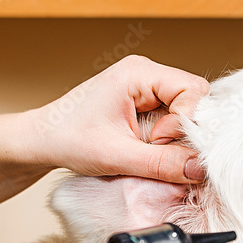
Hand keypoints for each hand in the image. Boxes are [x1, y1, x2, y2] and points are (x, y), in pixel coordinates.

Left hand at [28, 55, 209, 182]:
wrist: (42, 141)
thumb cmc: (67, 139)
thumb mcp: (117, 156)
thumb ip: (162, 163)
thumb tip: (201, 170)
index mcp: (139, 72)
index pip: (193, 90)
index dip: (186, 122)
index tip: (157, 142)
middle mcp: (146, 73)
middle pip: (195, 100)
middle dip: (183, 130)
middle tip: (153, 147)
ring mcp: (146, 88)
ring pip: (186, 112)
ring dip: (174, 137)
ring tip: (145, 148)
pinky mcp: (144, 104)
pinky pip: (173, 120)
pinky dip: (166, 140)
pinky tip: (145, 148)